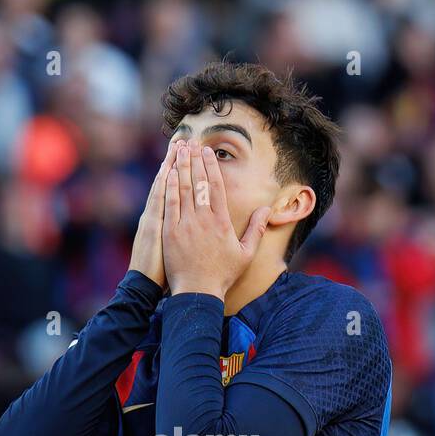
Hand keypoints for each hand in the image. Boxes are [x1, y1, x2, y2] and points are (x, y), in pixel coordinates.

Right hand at [128, 141, 179, 288]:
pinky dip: (161, 186)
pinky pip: (158, 202)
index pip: (172, 188)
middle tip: (184, 138)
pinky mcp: (152, 227)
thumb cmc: (158, 271)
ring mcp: (153, 219)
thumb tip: (189, 222)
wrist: (142, 285)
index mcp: (162, 218)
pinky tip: (165, 170)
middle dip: (176, 160)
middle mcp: (156, 214)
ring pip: (162, 187)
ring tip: (177, 145)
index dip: (179, 170)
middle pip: (168, 182)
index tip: (188, 152)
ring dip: (169, 165)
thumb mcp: (167, 246)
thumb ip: (175, 231)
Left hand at [162, 139, 270, 298]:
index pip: (216, 187)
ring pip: (183, 189)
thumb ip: (256, 229)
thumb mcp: (246, 253)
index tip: (207, 153)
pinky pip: (170, 203)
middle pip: (198, 182)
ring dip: (180, 167)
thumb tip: (267, 210)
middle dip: (194, 160)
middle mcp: (204, 219)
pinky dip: (169, 186)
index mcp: (222, 222)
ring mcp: (186, 224)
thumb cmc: (223, 274)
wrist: (198, 292)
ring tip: (178, 151)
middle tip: (191, 143)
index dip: (210, 167)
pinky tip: (167, 173)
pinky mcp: (170, 232)